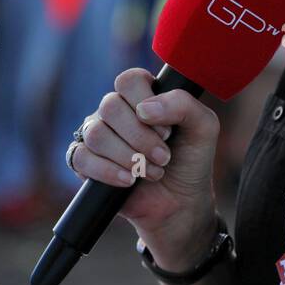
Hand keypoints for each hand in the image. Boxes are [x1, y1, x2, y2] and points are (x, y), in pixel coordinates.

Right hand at [68, 68, 219, 267]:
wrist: (180, 204)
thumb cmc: (191, 161)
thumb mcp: (204, 127)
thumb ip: (184, 104)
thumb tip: (144, 109)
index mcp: (141, 95)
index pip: (129, 80)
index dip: (146, 102)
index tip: (167, 130)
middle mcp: (116, 112)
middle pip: (110, 105)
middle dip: (140, 137)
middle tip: (163, 156)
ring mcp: (98, 135)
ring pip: (96, 133)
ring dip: (128, 156)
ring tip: (151, 172)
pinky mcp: (86, 162)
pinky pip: (81, 157)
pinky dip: (108, 171)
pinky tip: (129, 180)